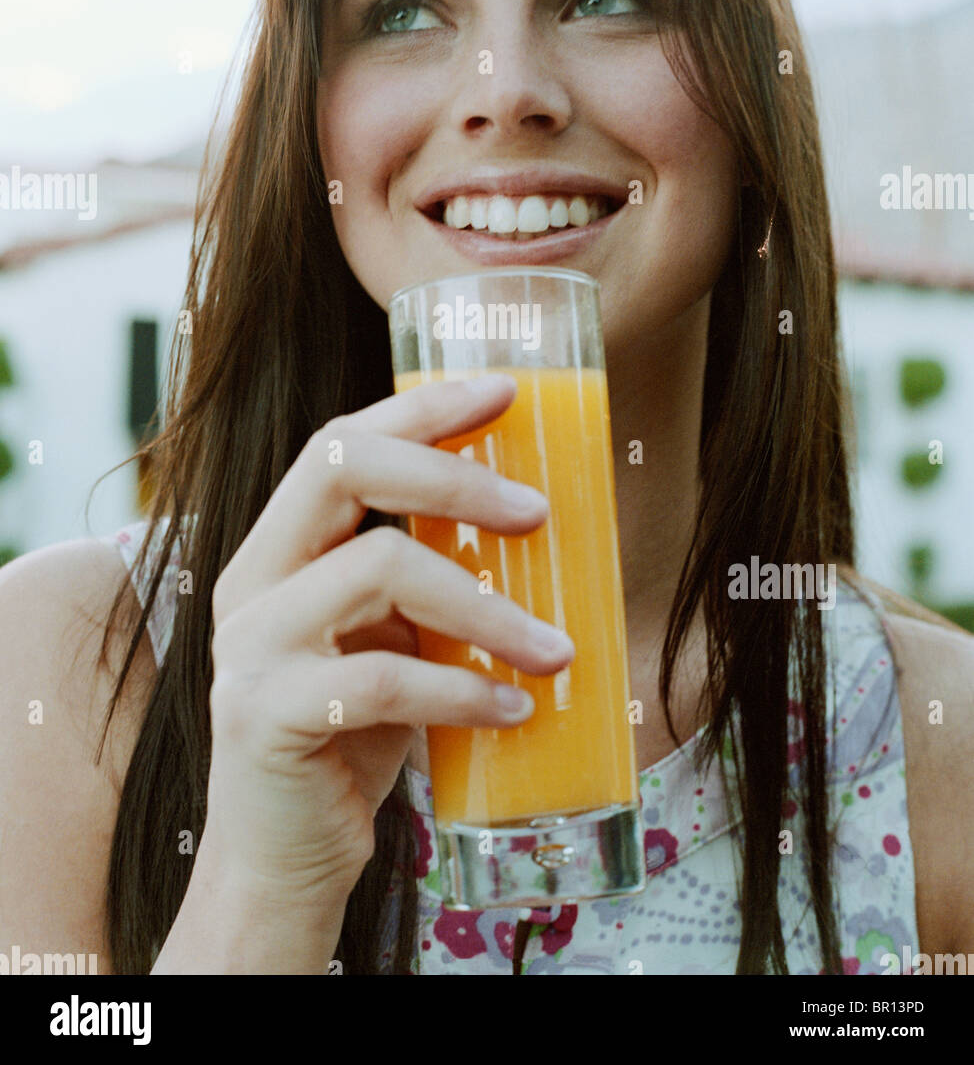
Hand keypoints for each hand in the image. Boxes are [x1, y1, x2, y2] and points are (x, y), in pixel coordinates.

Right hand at [202, 375, 572, 907]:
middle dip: (453, 476)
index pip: (341, 441)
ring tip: (555, 651)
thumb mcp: (389, 640)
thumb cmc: (351, 738)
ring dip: (488, 609)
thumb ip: (425, 581)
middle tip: (539, 513)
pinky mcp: (266, 713)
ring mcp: (251, 644)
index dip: (423, 410)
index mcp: (280, 549)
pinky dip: (463, 692)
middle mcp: (251, 578)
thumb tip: (536, 528)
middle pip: (343, 468)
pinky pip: (384, 679)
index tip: (504, 391)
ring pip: (379, 568)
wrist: (282, 861)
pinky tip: (512, 711)